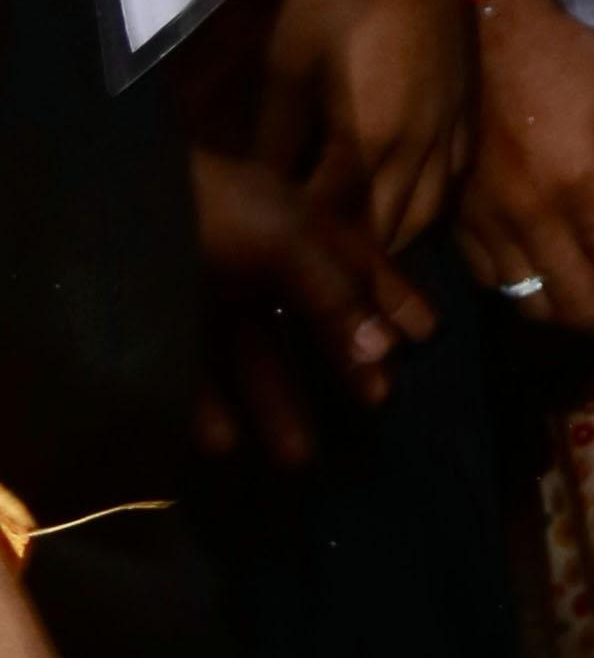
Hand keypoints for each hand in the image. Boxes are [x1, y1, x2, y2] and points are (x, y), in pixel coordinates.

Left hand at [188, 146, 436, 466]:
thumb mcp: (286, 239)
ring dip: (277, 404)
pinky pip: (194, 374)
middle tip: (375, 403)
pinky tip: (225, 443)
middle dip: (341, 363)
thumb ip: (336, 295)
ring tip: (299, 458)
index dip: (393, 294)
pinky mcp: (162, 326)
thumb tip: (388, 351)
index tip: (427, 335)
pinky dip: (211, 410)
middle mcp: (254, 259)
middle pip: (309, 318)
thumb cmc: (208, 209)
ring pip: (251, 358)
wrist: (101, 200)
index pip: (357, 261)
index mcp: (293, 224)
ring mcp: (206, 293)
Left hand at [257, 0, 471, 261]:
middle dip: (350, 263)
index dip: (304, 251)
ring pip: (422, 219)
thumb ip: (277, 134)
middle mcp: (413, 152)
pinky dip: (422, 210)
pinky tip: (399, 207)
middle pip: (384, 236)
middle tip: (315, 275)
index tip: (275, 271)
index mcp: (363, 140)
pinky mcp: (466, 118)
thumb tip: (261, 188)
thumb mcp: (286, 64)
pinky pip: (449, 187)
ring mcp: (447, 135)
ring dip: (389, 243)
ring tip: (354, 255)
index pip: (332, 222)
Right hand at [461, 0, 593, 346]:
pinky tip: (559, 287)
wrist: (483, 30)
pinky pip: (496, 283)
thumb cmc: (569, 60)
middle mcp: (532, 219)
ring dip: (579, 321)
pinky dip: (533, 297)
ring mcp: (488, 224)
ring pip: (534, 305)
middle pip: (582, 307)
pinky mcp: (457, 220)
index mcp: (582, 188)